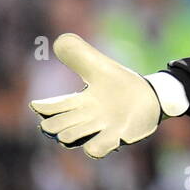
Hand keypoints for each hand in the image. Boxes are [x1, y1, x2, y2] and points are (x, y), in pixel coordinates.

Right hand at [29, 33, 162, 158]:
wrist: (151, 95)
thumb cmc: (121, 84)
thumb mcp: (100, 67)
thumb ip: (81, 56)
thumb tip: (59, 40)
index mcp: (79, 102)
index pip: (52, 107)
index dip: (44, 107)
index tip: (38, 105)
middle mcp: (85, 119)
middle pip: (56, 126)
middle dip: (55, 123)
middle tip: (69, 113)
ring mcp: (100, 130)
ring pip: (71, 138)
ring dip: (72, 132)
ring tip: (88, 123)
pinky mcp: (116, 137)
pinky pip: (97, 149)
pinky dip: (96, 146)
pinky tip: (109, 136)